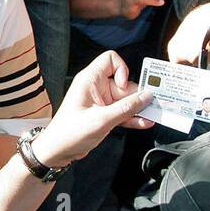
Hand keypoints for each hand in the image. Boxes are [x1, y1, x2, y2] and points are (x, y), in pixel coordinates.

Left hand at [31, 51, 153, 167]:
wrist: (58, 151)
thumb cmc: (70, 132)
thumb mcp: (101, 119)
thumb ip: (126, 108)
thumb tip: (146, 97)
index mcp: (90, 80)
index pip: (110, 59)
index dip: (122, 69)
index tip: (125, 86)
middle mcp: (96, 88)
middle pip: (124, 83)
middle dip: (136, 95)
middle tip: (150, 106)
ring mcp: (100, 102)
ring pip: (126, 99)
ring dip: (137, 108)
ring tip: (151, 115)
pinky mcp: (104, 115)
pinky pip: (122, 112)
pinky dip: (132, 117)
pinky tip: (143, 122)